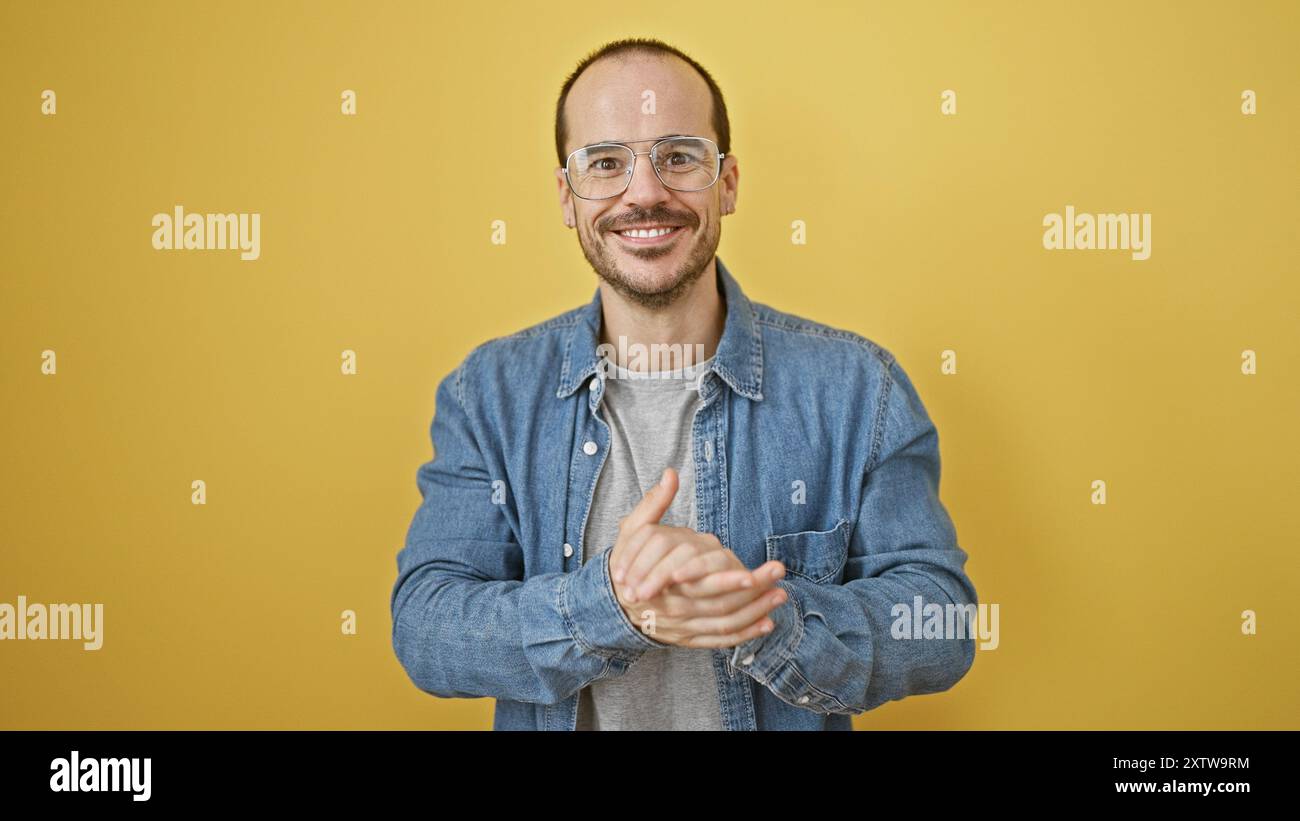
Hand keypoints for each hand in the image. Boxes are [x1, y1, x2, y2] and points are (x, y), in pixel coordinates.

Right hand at [608, 468, 787, 648]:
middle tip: (778, 576)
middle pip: (720, 606)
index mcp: (664, 584)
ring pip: (724, 623)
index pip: (701, 585)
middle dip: (753, 594)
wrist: (611, 603)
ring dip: (754, 611)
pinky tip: (767, 623)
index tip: (753, 573)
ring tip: (780, 596)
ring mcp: (683, 627)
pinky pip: (720, 639)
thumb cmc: (626, 564)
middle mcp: (675, 609)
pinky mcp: (689, 639)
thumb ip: (653, 504)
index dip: (728, 581)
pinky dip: (744, 634)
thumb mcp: (633, 531)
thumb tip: (670, 474)